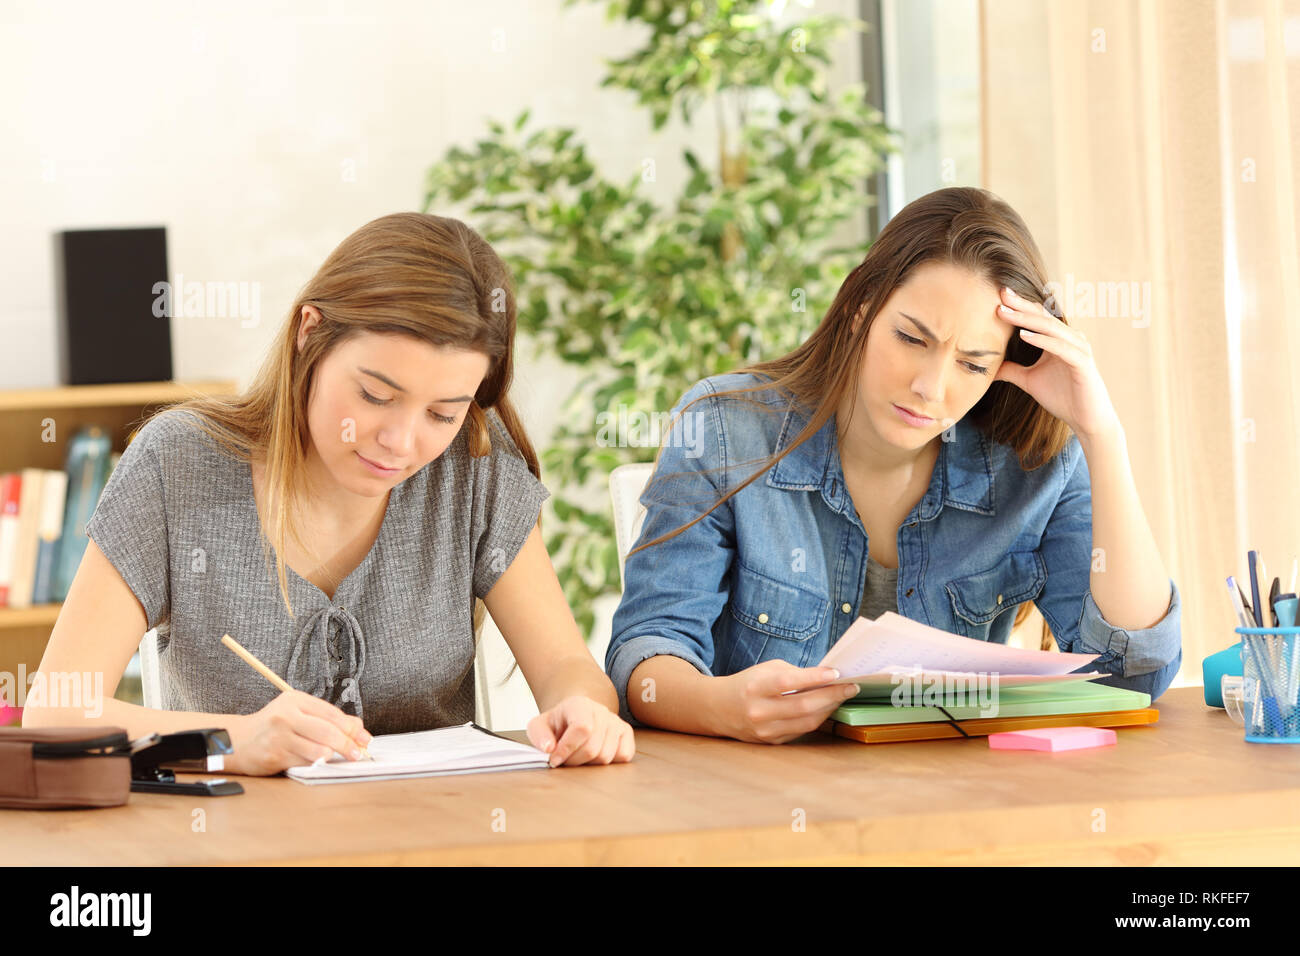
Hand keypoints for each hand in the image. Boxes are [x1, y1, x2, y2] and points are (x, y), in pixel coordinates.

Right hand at [225, 690, 371, 775]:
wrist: (238, 740)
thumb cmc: (274, 726)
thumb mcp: (299, 713)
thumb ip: (327, 718)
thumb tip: (358, 728)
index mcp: (295, 699)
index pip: (331, 714)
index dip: (352, 728)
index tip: (365, 739)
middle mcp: (286, 715)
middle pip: (327, 731)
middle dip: (347, 744)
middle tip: (358, 754)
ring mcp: (279, 736)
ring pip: (318, 749)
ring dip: (333, 757)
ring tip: (340, 759)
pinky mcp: (275, 755)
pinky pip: (305, 762)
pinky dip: (316, 764)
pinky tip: (320, 764)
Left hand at [527, 696, 634, 766]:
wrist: (574, 716)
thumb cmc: (556, 724)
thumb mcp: (538, 726)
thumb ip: (539, 735)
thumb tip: (550, 749)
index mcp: (579, 704)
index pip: (582, 728)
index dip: (567, 749)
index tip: (554, 760)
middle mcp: (601, 710)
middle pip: (593, 748)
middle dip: (574, 761)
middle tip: (564, 761)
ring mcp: (616, 721)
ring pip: (606, 756)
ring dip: (588, 765)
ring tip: (578, 758)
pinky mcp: (626, 732)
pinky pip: (624, 756)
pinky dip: (608, 763)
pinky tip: (594, 757)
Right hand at [716, 660, 860, 743]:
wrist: (719, 709)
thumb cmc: (747, 684)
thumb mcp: (765, 670)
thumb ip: (794, 673)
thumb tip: (826, 678)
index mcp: (755, 688)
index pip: (788, 682)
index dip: (814, 678)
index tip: (835, 673)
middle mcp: (759, 712)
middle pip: (803, 706)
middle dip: (831, 695)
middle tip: (851, 686)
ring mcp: (766, 731)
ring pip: (807, 722)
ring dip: (829, 708)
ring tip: (843, 696)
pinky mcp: (772, 742)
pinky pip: (802, 730)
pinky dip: (817, 718)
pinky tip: (827, 707)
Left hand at [992, 286, 1121, 441]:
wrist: (1087, 420)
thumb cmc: (1063, 398)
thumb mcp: (1029, 381)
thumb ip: (1012, 370)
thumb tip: (989, 367)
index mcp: (1059, 340)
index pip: (1037, 318)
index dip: (1019, 307)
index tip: (997, 297)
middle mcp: (1071, 339)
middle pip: (1043, 317)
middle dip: (1021, 305)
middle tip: (1001, 293)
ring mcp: (1078, 349)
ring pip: (1050, 328)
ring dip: (1027, 320)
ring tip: (1005, 312)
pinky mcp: (1083, 363)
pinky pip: (1060, 347)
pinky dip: (1042, 340)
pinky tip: (1024, 335)